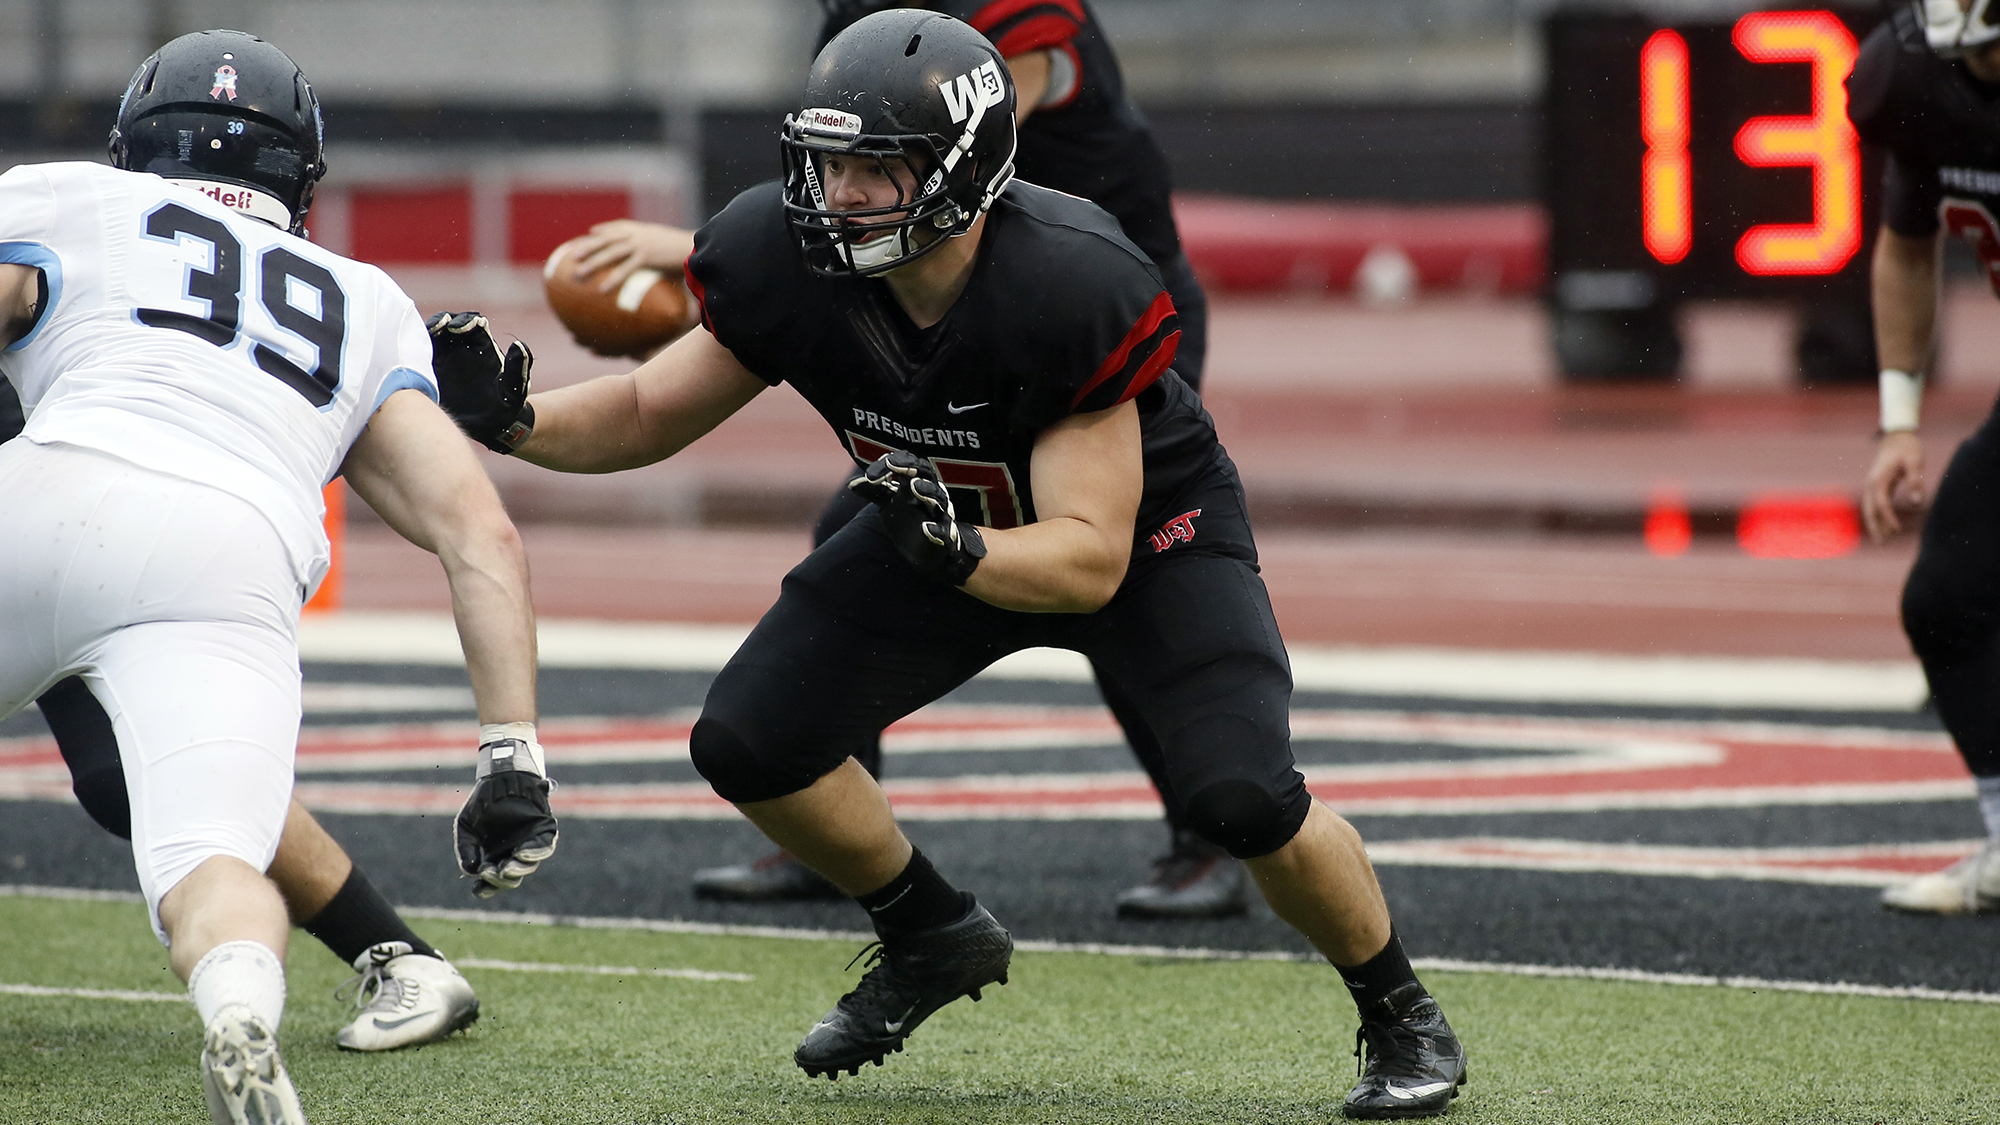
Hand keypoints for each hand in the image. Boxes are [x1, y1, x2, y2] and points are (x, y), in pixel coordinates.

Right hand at [426, 312, 533, 453]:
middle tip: (436, 328)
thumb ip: (518, 369)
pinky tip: (408, 357)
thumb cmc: (507, 406)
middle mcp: (464, 348)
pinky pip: (420, 356)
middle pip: (449, 324)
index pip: (474, 323)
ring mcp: (446, 358)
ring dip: (424, 334)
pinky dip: (413, 352)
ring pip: (432, 337)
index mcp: (484, 347)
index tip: (457, 328)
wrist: (491, 426)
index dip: (466, 321)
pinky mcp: (433, 371)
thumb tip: (520, 345)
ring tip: (419, 339)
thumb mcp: (515, 389)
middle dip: (441, 321)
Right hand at [453, 728, 558, 897]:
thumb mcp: (466, 826)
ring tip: (507, 868)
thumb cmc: (482, 804)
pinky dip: (534, 853)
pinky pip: (544, 847)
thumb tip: (470, 871)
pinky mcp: (542, 832)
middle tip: (491, 872)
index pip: (490, 882)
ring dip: (518, 869)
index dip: (485, 889)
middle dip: (500, 880)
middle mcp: (510, 855)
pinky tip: (522, 854)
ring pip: (527, 867)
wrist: (500, 779)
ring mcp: (527, 845)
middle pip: (510, 879)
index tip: (478, 888)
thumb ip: (466, 849)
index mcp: (492, 858)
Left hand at [566, 220, 695, 292]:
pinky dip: (612, 279)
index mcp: (641, 229)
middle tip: (573, 258)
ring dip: (592, 264)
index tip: (588, 235)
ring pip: (610, 253)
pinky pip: (625, 269)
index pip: (616, 227)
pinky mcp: (646, 256)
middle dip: (587, 248)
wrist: (696, 248)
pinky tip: (602, 290)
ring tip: (578, 276)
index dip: (602, 230)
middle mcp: (637, 234)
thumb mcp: (668, 244)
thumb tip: (655, 259)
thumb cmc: (685, 251)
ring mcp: (640, 244)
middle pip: (606, 240)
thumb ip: (656, 248)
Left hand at [848, 450, 986, 584]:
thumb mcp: (887, 501)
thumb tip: (851, 483)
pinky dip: (936, 530)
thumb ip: (872, 490)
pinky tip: (926, 528)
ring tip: (915, 486)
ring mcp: (939, 514)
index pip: (908, 463)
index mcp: (917, 481)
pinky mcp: (944, 537)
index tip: (871, 473)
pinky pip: (944, 532)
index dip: (891, 463)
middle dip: (911, 468)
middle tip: (894, 466)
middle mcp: (931, 494)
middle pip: (926, 474)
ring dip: (927, 491)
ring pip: (939, 499)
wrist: (924, 549)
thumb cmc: (907, 517)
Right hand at [1862, 430, 1925, 542]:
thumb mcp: (1915, 461)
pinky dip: (1880, 516)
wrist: (1896, 436)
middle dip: (1876, 527)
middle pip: (1870, 510)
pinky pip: (1877, 504)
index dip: (1889, 518)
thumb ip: (1915, 481)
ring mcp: (1873, 485)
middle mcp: (1871, 484)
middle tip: (1882, 544)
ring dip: (1877, 524)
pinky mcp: (1879, 486)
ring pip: (1871, 509)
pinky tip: (1887, 526)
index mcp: (1878, 479)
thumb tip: (1917, 503)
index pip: (1881, 503)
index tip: (1898, 530)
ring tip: (1883, 541)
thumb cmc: (1907, 448)